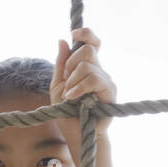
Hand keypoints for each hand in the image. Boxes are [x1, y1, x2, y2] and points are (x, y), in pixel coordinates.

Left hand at [51, 29, 114, 148]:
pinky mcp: (110, 92)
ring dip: (73, 80)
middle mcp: (99, 70)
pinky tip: (72, 98)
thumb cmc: (67, 112)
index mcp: (87, 66)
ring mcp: (106, 80)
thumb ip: (60, 64)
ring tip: (69, 96)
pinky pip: (94, 80)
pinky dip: (79, 87)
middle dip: (72, 62)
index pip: (92, 42)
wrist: (76, 133)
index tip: (74, 34)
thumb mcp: (57, 85)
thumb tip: (62, 40)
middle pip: (89, 49)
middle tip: (66, 80)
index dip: (86, 34)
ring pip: (89, 66)